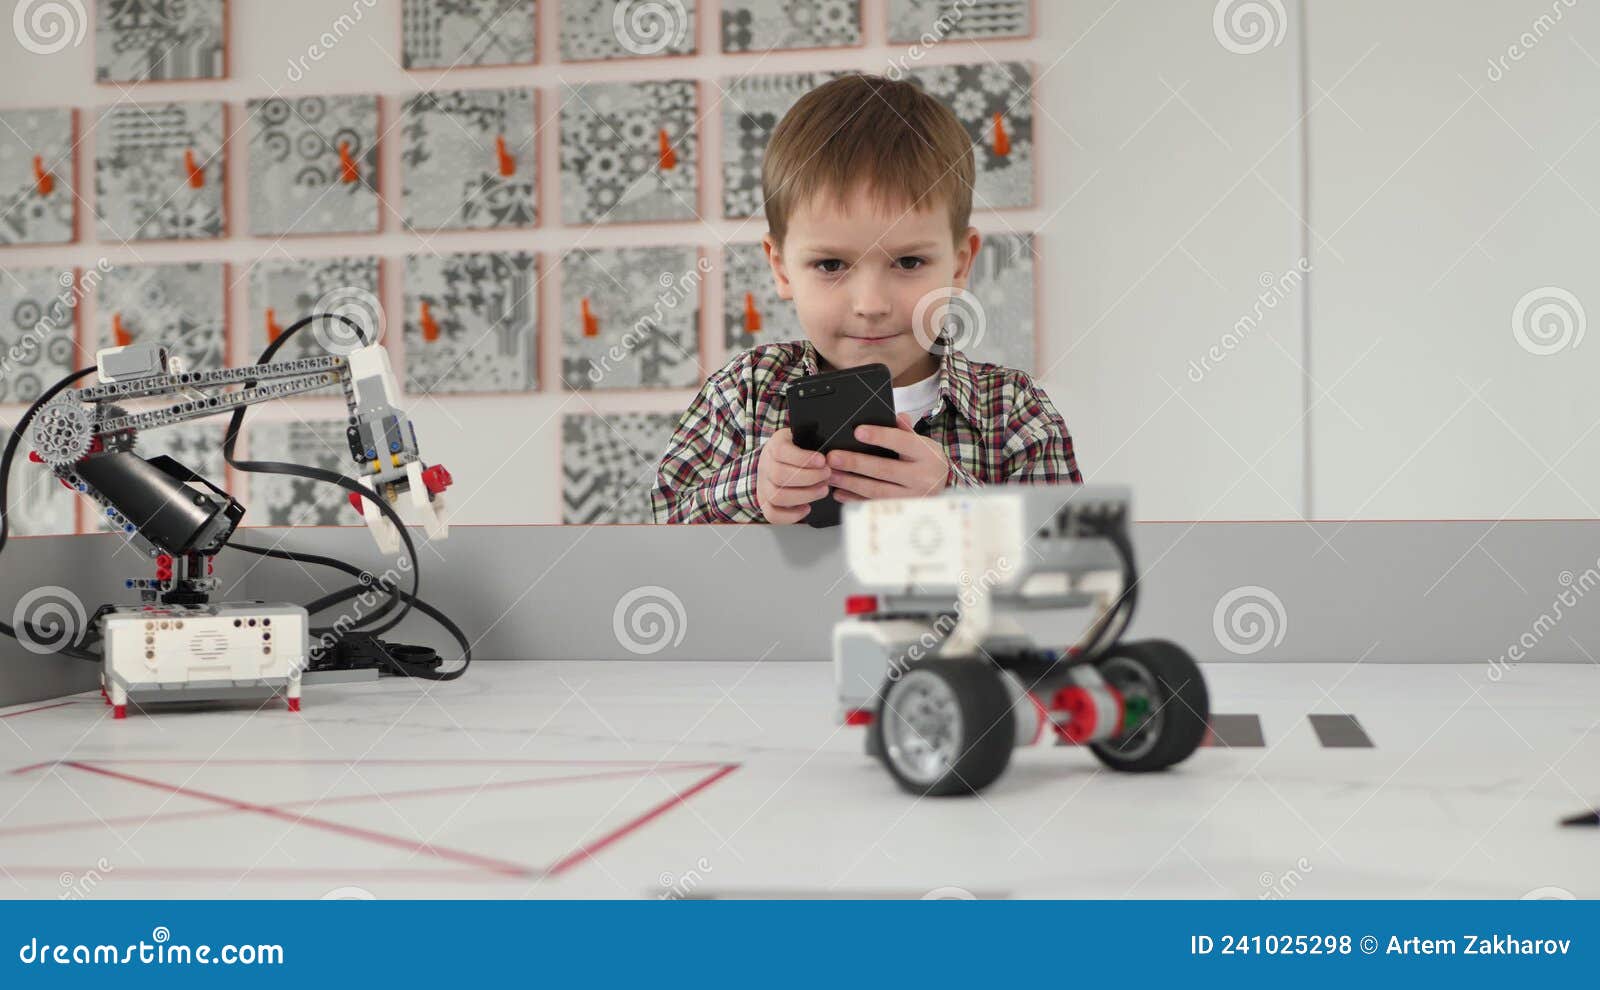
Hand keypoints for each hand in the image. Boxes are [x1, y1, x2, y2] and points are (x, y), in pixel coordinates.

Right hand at [756, 427, 829, 523]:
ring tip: (823, 490)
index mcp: (774, 447)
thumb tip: (831, 447)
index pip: (781, 451)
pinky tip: (807, 508)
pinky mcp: (766, 503)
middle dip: (809, 478)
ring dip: (804, 495)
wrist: (774, 460)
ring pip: (777, 496)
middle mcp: (765, 467)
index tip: (822, 460)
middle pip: (780, 476)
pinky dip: (791, 515)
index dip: (803, 458)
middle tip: (827, 475)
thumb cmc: (793, 450)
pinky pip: (773, 514)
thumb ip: (812, 438)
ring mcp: (764, 486)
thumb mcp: (800, 436)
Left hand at [827, 413, 949, 503]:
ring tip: (831, 475)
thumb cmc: (926, 460)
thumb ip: (906, 430)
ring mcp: (912, 497)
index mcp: (927, 455)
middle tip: (833, 458)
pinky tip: (840, 493)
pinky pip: (875, 506)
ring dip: (851, 483)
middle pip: (885, 470)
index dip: (880, 436)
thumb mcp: (922, 442)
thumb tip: (897, 416)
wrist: (942, 487)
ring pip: (877, 491)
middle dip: (856, 464)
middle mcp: (923, 477)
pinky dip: (855, 500)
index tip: (858, 432)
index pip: (902, 442)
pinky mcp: (902, 510)